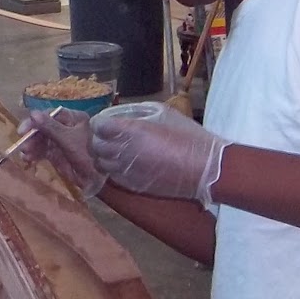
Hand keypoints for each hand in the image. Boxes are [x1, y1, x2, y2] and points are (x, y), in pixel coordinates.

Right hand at [19, 108, 103, 198]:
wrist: (100, 177)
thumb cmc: (89, 153)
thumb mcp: (69, 140)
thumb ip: (51, 128)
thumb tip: (32, 114)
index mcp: (71, 118)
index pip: (49, 115)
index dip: (34, 121)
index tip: (23, 131)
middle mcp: (64, 127)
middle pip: (42, 128)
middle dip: (32, 137)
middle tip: (23, 147)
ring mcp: (60, 141)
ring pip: (40, 140)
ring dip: (31, 147)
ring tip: (25, 156)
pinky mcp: (57, 154)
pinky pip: (42, 152)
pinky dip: (34, 155)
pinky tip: (28, 160)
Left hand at [89, 102, 227, 207]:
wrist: (204, 169)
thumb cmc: (188, 136)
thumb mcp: (164, 113)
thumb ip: (140, 113)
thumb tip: (124, 115)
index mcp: (131, 130)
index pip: (99, 126)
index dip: (100, 123)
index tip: (106, 123)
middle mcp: (123, 151)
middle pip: (95, 145)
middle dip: (99, 139)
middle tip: (109, 136)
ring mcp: (126, 171)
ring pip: (101, 163)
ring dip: (105, 155)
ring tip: (116, 151)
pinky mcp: (133, 185)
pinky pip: (112, 176)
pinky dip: (114, 169)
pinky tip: (125, 164)